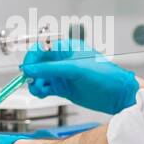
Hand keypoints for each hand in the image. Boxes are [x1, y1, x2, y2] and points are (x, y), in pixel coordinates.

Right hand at [22, 39, 138, 114]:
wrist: (117, 95)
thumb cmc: (104, 75)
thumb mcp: (75, 69)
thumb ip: (51, 69)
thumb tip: (30, 69)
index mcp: (66, 49)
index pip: (42, 48)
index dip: (32, 58)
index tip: (26, 69)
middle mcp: (62, 61)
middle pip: (38, 64)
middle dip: (32, 73)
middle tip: (29, 82)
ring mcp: (62, 75)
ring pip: (40, 77)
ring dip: (35, 83)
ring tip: (37, 90)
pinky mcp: (63, 88)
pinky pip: (45, 88)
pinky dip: (40, 91)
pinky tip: (41, 93)